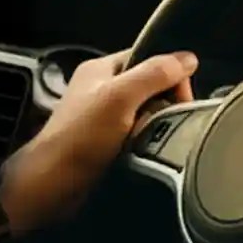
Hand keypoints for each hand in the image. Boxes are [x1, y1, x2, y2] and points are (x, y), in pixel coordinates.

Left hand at [0, 50, 197, 233]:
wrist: (53, 184)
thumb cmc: (83, 136)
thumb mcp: (121, 97)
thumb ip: (154, 74)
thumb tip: (189, 58)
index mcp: (100, 69)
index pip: (147, 58)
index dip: (170, 74)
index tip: (183, 99)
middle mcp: (101, 90)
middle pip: (148, 87)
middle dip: (165, 103)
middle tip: (171, 122)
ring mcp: (102, 118)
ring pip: (145, 114)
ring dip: (157, 126)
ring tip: (162, 139)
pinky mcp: (106, 144)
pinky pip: (137, 136)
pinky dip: (148, 143)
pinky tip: (152, 152)